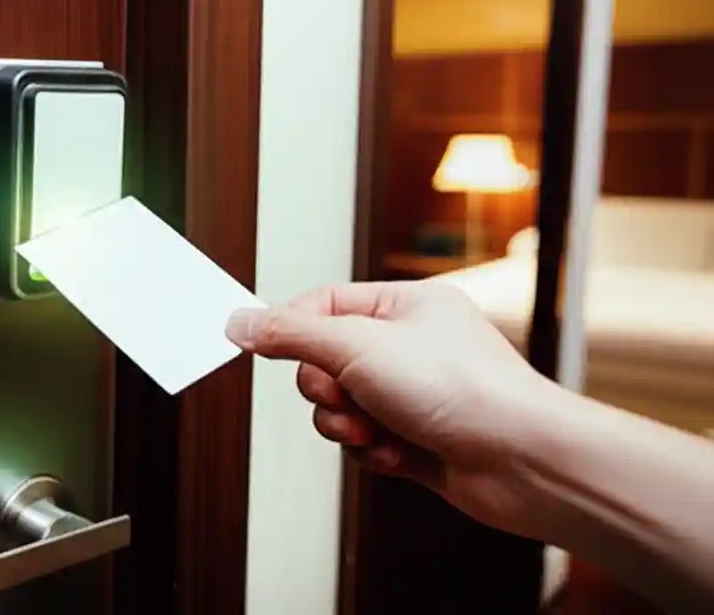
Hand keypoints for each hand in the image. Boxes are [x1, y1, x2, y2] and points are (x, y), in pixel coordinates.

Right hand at [226, 281, 567, 537]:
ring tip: (372, 430)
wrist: (521, 461)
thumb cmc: (466, 392)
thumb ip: (291, 333)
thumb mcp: (357, 347)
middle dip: (325, 388)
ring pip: (341, 407)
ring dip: (345, 424)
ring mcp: (415, 395)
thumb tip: (242, 321)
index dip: (291, 326)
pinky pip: (363, 442)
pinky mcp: (417, 439)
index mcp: (406, 306)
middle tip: (343, 395)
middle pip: (325, 361)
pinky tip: (396, 452)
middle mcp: (411, 347)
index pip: (325, 304)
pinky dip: (370, 451)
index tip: (261, 346)